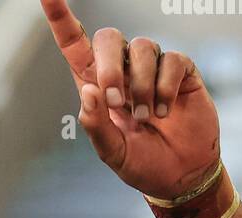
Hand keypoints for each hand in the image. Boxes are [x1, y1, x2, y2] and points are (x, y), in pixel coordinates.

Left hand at [40, 0, 219, 198]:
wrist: (181, 175)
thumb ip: (96, 127)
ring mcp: (151, 67)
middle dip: (110, 67)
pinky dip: (166, 88)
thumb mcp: (112, 153)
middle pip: (109, 37)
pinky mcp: (180, 70)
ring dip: (141, 86)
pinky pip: (171, 60)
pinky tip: (166, 112)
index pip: (74, 45)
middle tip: (117, 103)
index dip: (60, 18)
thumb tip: (90, 91)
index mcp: (97, 86)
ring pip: (143, 46)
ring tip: (146, 117)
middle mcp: (123, 70)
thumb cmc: (143, 164)